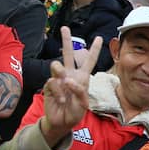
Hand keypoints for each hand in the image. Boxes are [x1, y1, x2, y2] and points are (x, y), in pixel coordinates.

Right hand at [41, 27, 101, 146]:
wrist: (62, 121)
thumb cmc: (75, 111)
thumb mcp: (84, 103)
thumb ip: (79, 90)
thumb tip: (66, 79)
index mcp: (82, 77)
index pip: (89, 61)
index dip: (94, 50)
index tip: (99, 38)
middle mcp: (70, 75)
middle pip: (69, 54)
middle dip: (66, 41)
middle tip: (64, 28)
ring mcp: (58, 79)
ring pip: (56, 65)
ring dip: (60, 74)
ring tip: (65, 84)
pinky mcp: (49, 85)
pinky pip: (52, 82)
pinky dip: (58, 92)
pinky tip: (61, 100)